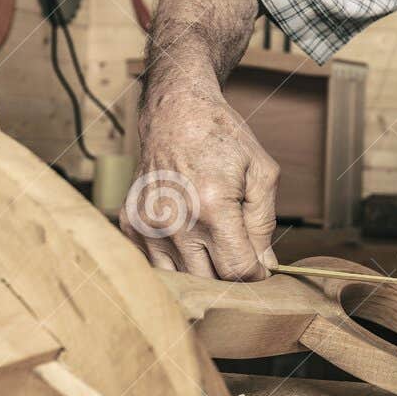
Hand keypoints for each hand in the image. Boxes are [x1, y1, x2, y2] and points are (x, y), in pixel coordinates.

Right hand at [120, 79, 278, 280]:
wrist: (176, 114)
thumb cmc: (222, 138)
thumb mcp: (261, 173)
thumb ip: (264, 224)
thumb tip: (265, 265)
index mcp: (211, 208)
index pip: (238, 271)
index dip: (255, 274)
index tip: (259, 266)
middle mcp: (175, 222)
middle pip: (210, 281)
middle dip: (229, 273)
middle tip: (238, 250)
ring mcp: (148, 226)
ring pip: (181, 279)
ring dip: (201, 269)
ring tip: (212, 243)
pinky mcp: (132, 224)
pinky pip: (156, 263)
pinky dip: (175, 257)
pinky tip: (186, 233)